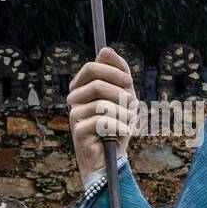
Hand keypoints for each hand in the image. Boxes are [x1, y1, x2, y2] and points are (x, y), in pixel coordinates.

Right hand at [67, 46, 137, 180]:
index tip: (129, 82)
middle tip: (132, 106)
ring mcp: (74, 116)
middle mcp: (74, 100)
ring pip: (102, 104)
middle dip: (120, 94)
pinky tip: (122, 132)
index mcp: (82, 88)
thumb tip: (104, 49)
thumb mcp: (123, 96)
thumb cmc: (117, 125)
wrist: (112, 157)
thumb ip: (118, 73)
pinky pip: (102, 121)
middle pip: (96, 83)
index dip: (112, 71)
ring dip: (123, 114)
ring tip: (128, 123)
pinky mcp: (78, 132)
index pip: (91, 67)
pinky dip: (119, 126)